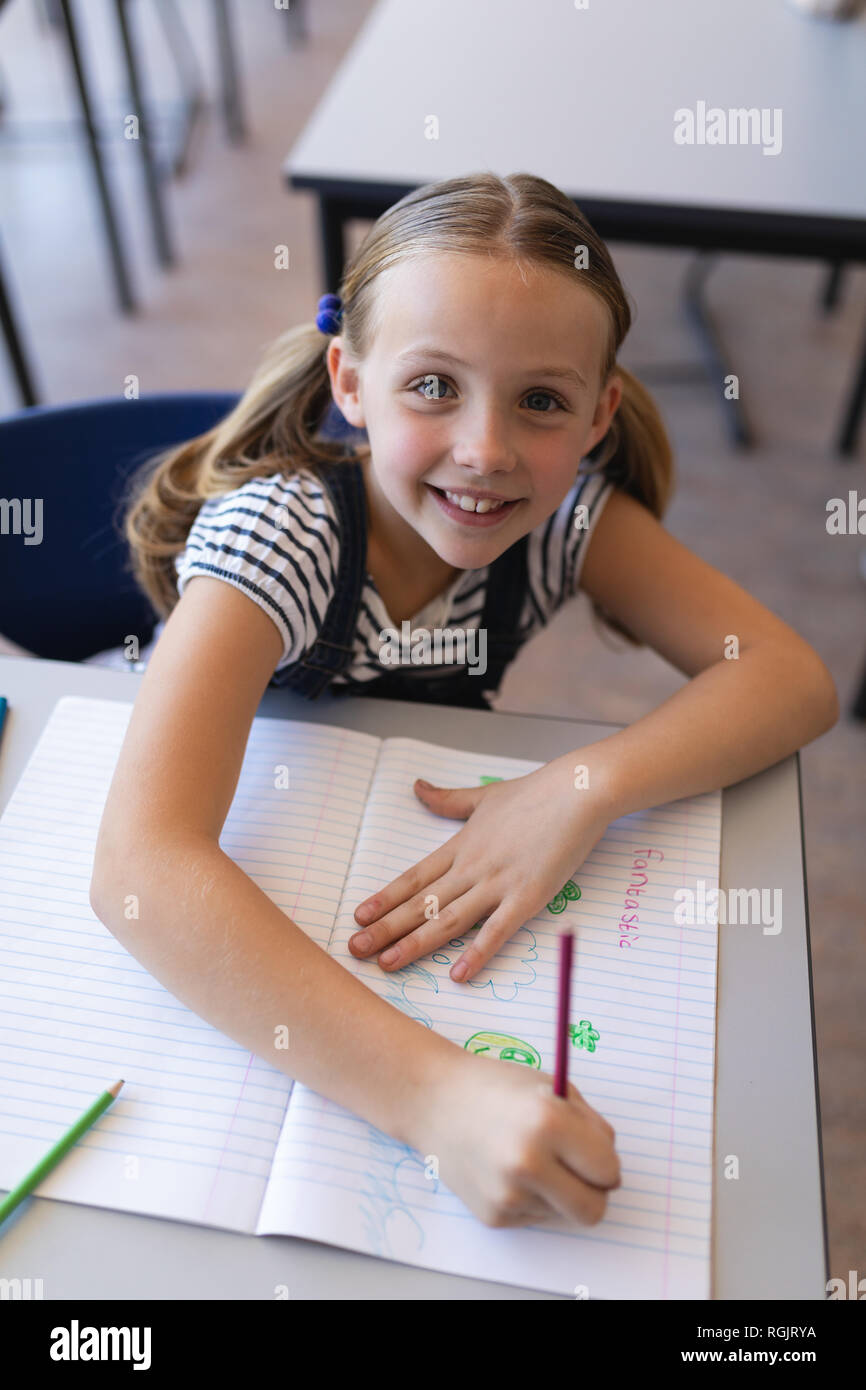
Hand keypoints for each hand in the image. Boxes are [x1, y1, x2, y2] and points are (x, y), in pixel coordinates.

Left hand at [349, 752, 613, 981]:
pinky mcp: (528, 896)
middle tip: (355, 949)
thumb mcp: (483, 796)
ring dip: (415, 944)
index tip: (358, 916)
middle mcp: (472, 867)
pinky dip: (477, 953)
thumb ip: (448, 800)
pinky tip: (458, 975)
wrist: (578, 791)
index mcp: (461, 845)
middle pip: (422, 903)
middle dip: (386, 929)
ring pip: (448, 919)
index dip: (385, 899)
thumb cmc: (536, 793)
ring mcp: (498, 883)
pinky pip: (498, 930)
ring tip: (387, 963)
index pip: (414, 878)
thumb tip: (417, 787)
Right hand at [418, 1047, 620, 1228]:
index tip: (595, 1155)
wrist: (434, 1101)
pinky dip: (531, 1198)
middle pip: (593, 1210)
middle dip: (594, 1193)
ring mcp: (507, 1194)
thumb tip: (610, 1170)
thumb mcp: (553, 1088)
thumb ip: (590, 1126)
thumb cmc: (497, 1087)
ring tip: (528, 1158)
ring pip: (563, 1214)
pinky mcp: (493, 1215)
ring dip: (557, 1192)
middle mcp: (528, 1163)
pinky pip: (534, 1216)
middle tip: (580, 1173)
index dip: (606, 1162)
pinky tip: (506, 1169)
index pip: (608, 1170)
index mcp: (549, 1122)